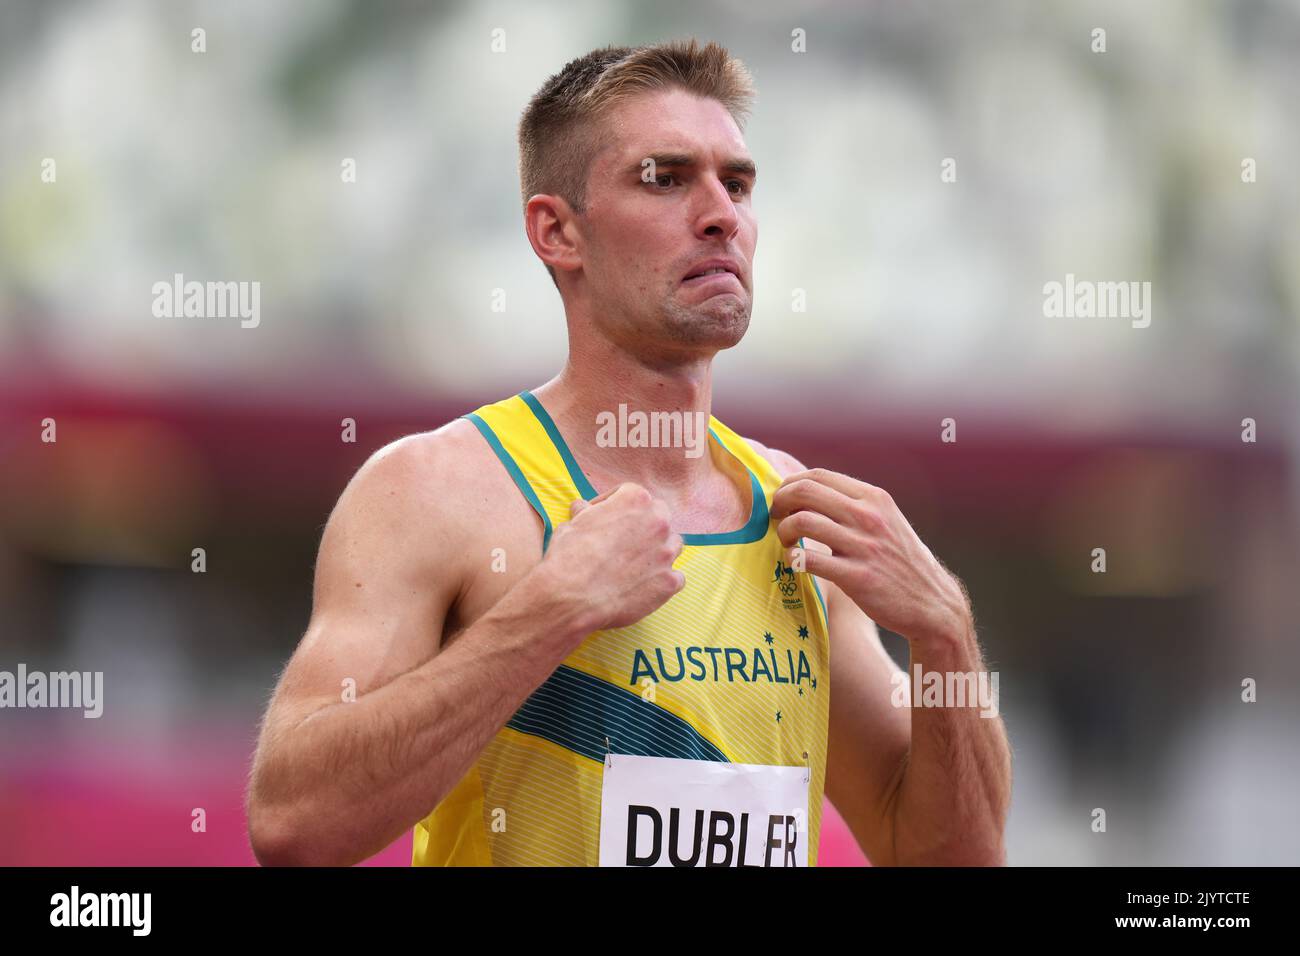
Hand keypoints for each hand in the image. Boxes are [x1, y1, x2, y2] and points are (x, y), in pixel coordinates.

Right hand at [539, 482, 685, 632]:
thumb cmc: (568, 557)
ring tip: (635, 564)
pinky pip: (674, 577)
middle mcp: (658, 521)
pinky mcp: (669, 582)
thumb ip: (584, 513)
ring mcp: (666, 553)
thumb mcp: (571, 525)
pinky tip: (643, 586)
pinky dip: (662, 580)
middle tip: (623, 541)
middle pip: (658, 516)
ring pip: (671, 545)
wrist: (571, 598)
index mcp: (635, 499)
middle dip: (643, 526)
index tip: (602, 518)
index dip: (614, 506)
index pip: (632, 494)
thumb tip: (581, 507)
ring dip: (658, 551)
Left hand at [770, 469, 970, 645]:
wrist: (933, 604)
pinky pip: (810, 560)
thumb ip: (854, 506)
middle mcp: (869, 517)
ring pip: (803, 522)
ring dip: (784, 532)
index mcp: (874, 498)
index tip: (783, 500)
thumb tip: (809, 495)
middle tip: (776, 519)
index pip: (818, 476)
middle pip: (805, 492)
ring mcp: (864, 546)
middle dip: (780, 503)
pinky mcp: (858, 577)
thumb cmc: (900, 562)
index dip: (790, 485)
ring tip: (787, 544)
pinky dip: (794, 560)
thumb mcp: (886, 521)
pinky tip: (796, 565)